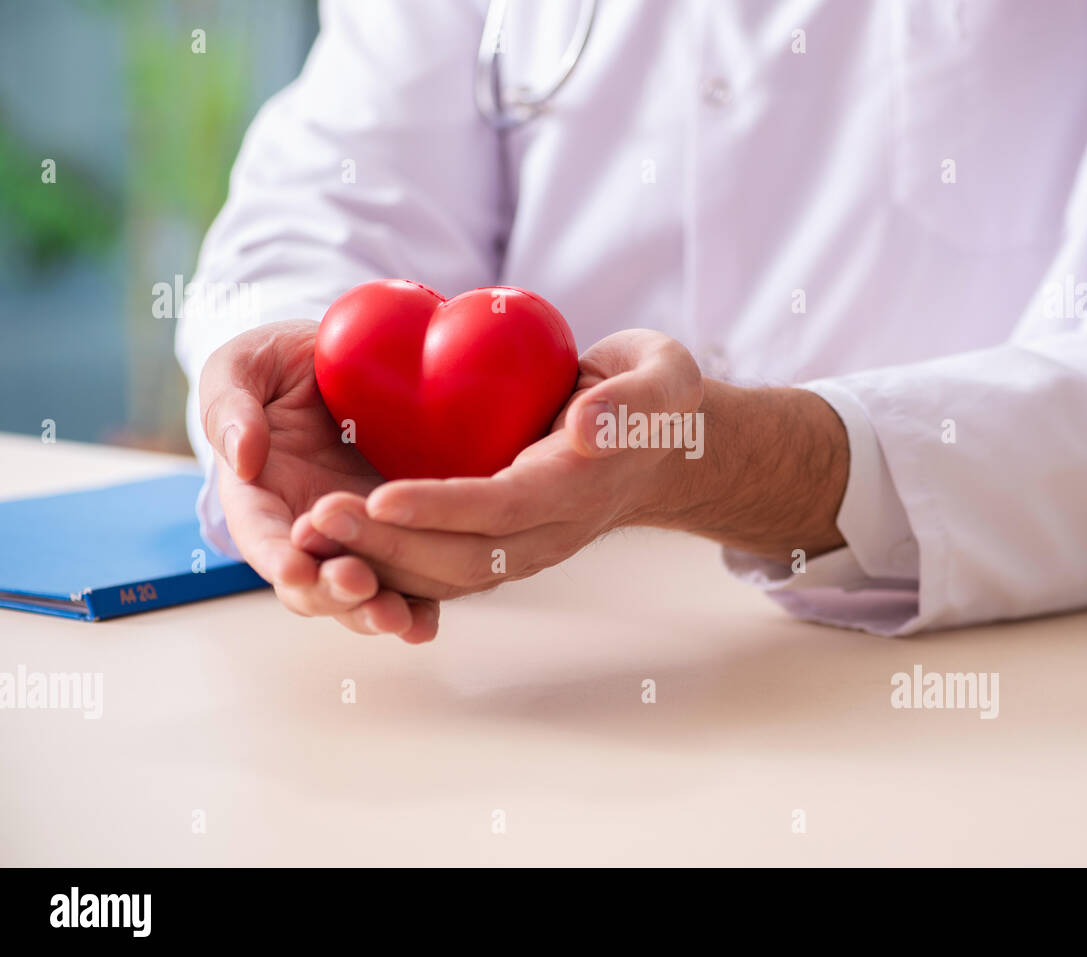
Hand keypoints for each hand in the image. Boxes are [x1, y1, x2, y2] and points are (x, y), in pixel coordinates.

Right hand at [199, 320, 439, 642]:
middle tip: (358, 585)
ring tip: (401, 619)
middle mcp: (308, 531)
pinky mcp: (403, 535)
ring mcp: (358, 538)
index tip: (294, 568)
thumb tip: (242, 457)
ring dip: (378, 611)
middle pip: (312, 583)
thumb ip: (231, 406)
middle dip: (333, 593)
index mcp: (260, 497)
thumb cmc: (284, 363)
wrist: (348, 361)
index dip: (277, 557)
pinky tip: (428, 620)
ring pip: (363, 593)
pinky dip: (419, 603)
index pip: (263, 537)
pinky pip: (412, 579)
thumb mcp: (245, 366)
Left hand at [291, 329, 704, 600]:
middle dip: (387, 545)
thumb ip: (630, 402)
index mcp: (576, 489)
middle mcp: (547, 533)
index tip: (377, 494)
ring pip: (444, 575)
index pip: (502, 508)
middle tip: (315, 518)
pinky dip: (388, 567)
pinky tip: (334, 546)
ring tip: (308, 534)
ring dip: (377, 562)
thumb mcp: (661, 380)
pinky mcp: (501, 546)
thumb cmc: (654, 402)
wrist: (659, 450)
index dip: (440, 508)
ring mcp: (523, 549)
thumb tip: (581, 428)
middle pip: (461, 558)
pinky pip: (441, 570)